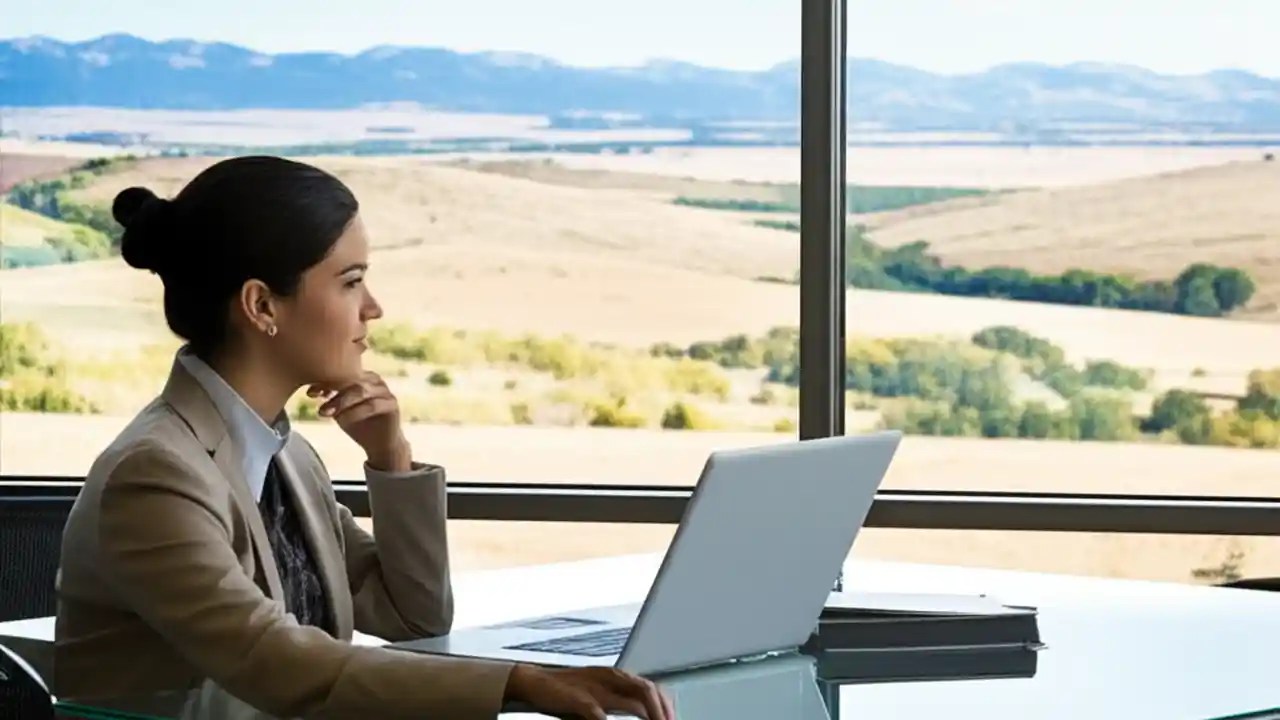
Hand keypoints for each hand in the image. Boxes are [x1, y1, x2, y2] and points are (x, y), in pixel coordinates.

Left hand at [308, 372, 411, 471]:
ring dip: (341, 401)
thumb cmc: (358, 425)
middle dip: (331, 388)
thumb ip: (330, 398)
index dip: (324, 380)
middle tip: (315, 399)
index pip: (342, 373)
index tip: (310, 393)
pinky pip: (371, 405)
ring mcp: (385, 391)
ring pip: (360, 391)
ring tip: (326, 412)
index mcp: (362, 377)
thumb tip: (312, 390)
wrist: (380, 445)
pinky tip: (341, 420)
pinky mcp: (392, 404)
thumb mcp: (340, 410)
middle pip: (350, 379)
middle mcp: (375, 380)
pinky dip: (354, 412)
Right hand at [504, 664, 674, 719]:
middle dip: (663, 711)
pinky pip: (598, 712)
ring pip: (633, 697)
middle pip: (647, 690)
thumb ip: (620, 700)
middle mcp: (610, 678)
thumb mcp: (598, 693)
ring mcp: (595, 687)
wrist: (534, 682)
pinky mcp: (578, 698)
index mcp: (615, 677)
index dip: (665, 705)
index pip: (650, 687)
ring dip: (650, 714)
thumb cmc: (566, 691)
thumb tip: (643, 711)